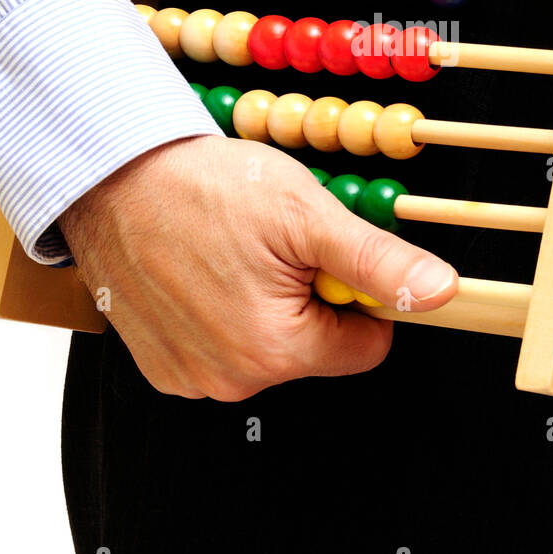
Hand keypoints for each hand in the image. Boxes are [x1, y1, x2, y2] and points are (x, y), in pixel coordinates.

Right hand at [60, 135, 457, 400]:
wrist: (111, 174)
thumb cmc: (201, 187)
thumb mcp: (306, 214)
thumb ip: (378, 262)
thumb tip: (441, 291)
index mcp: (275, 351)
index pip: (367, 346)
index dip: (359, 293)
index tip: (325, 254)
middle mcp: (230, 380)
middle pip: (316, 347)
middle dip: (309, 297)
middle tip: (273, 246)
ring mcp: (190, 378)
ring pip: (269, 346)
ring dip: (265, 303)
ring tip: (233, 253)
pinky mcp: (162, 366)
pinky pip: (221, 348)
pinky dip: (222, 311)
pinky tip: (202, 270)